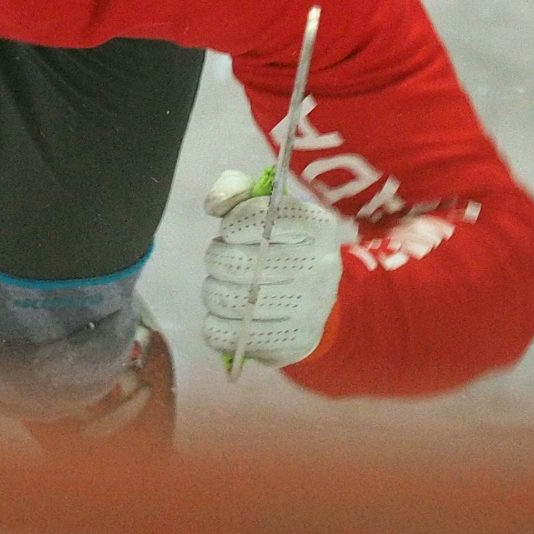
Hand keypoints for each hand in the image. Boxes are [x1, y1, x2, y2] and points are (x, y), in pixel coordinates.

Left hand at [200, 168, 344, 370]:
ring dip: (213, 291)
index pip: (263, 217)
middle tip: (224, 260)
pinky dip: (215, 325)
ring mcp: (309, 310)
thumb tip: (214, 204)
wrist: (312, 305)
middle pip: (236, 263)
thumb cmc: (280, 246)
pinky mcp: (291, 344)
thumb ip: (235, 189)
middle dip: (217, 258)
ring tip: (225, 287)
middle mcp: (320, 266)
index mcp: (318, 225)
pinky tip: (229, 318)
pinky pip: (224, 334)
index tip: (230, 231)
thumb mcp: (266, 207)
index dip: (233, 224)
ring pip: (226, 299)